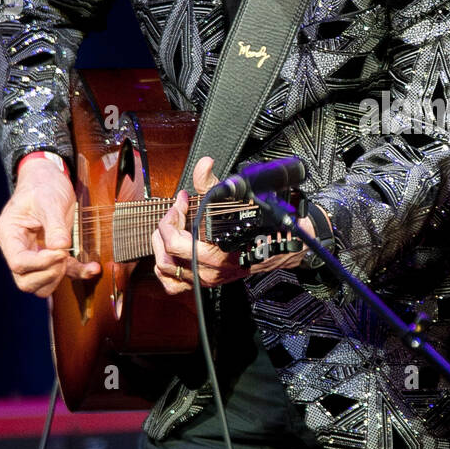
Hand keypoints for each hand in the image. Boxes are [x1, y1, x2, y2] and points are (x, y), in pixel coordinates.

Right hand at [0, 157, 100, 296]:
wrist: (49, 178)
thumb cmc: (43, 186)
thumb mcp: (50, 201)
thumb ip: (55, 226)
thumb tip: (61, 247)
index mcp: (9, 234)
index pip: (18, 263)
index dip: (40, 263)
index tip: (61, 252)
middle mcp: (17, 248)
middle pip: (25, 281)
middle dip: (48, 273)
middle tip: (64, 256)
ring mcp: (32, 253)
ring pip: (40, 284)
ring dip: (58, 277)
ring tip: (72, 259)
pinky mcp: (50, 254)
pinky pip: (60, 273)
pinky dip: (76, 273)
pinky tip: (92, 268)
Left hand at [152, 156, 319, 296]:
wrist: (288, 248)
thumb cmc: (268, 227)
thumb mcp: (241, 200)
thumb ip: (214, 184)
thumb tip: (203, 165)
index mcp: (217, 255)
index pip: (174, 242)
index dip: (172, 215)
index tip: (183, 199)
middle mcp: (210, 272)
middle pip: (166, 255)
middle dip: (166, 227)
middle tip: (177, 210)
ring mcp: (207, 279)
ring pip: (166, 270)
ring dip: (162, 246)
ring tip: (171, 227)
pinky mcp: (207, 281)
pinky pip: (175, 283)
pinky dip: (167, 267)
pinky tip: (172, 250)